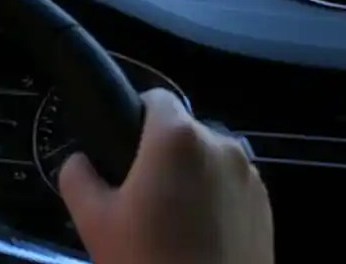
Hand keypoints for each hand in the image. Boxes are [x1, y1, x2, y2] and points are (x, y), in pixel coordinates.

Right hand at [59, 88, 272, 263]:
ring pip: (209, 160)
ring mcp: (250, 174)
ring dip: (191, 177)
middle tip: (139, 200)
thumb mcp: (93, 222)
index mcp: (177, 137)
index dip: (135, 118)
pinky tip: (200, 237)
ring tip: (172, 224)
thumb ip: (78, 176)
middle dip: (162, 155)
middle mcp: (221, 143)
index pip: (155, 98)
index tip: (122, 154)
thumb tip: (80, 161)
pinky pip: (231, 187)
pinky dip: (216, 200)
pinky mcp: (268, 205)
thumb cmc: (148, 261)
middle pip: (183, 131)